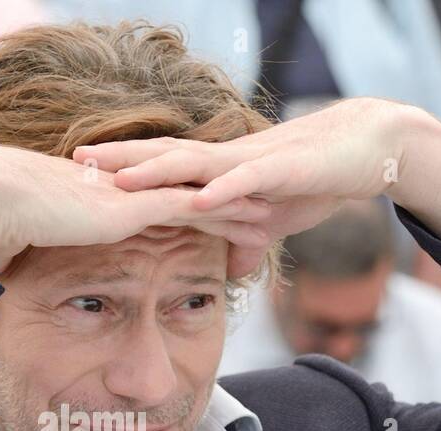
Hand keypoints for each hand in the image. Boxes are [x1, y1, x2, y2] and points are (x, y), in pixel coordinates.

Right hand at [0, 142, 273, 276]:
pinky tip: (259, 220)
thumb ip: (33, 267)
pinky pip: (198, 208)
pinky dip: (230, 214)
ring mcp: (131, 193)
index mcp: (96, 199)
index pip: (150, 201)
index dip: (182, 210)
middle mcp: (121, 190)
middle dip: (221, 201)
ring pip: (200, 195)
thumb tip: (7, 290)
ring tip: (274, 212)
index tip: (206, 222)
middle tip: (257, 210)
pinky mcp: (139, 205)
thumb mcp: (18, 254)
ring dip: (238, 204)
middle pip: (184, 191)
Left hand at [73, 97, 440, 249]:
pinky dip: (221, 189)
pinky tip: (196, 198)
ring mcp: (252, 161)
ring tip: (120, 180)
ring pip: (195, 163)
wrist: (366, 149)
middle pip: (162, 157)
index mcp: (218, 170)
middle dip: (119, 162)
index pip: (159, 166)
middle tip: (74, 165)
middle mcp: (227, 160)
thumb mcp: (273, 220)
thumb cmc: (314, 180)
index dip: (120, 171)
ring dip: (156, 171)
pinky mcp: (284, 168)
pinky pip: (247, 179)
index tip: (76, 177)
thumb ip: (247, 241)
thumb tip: (229, 272)